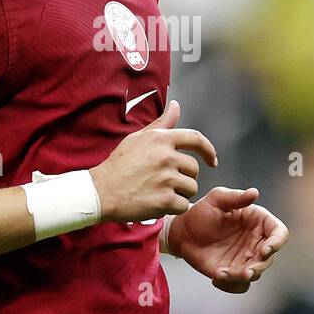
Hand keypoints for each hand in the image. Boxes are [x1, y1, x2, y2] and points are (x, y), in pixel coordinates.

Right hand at [90, 100, 218, 222]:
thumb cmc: (118, 165)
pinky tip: (159, 203)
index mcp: (161, 139)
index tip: (212, 160)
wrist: (101, 192)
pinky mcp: (165, 201)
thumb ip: (161, 124)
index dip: (208, 150)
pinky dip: (174, 207)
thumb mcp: (138, 138)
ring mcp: (166, 179)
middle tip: (166, 182)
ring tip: (160, 192)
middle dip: (185, 177)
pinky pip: (184, 205)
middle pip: (194, 169)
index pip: (196, 139)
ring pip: (191, 188)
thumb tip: (176, 106)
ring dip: (181, 193)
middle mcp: (166, 157)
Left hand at [166, 186, 287, 293]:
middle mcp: (256, 242)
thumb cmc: (203, 211)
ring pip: (255, 274)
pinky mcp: (233, 272)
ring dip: (243, 277)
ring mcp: (245, 259)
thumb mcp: (217, 199)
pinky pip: (239, 285)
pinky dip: (230, 285)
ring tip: (225, 274)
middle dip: (259, 266)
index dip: (277, 242)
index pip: (279, 233)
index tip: (266, 249)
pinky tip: (216, 277)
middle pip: (269, 258)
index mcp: (258, 222)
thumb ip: (236, 197)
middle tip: (246, 271)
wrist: (183, 231)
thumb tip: (254, 193)